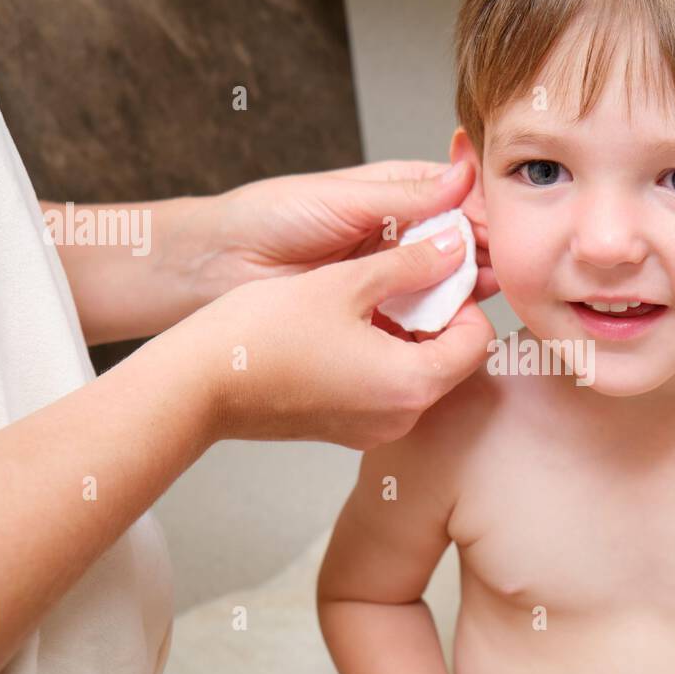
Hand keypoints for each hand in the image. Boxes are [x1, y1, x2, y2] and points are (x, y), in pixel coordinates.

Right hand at [162, 226, 493, 448]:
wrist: (196, 387)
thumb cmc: (263, 335)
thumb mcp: (346, 282)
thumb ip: (412, 262)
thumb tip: (456, 243)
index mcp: (413, 385)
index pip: (478, 339)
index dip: (463, 298)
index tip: (433, 270)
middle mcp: (402, 417)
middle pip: (452, 359)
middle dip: (438, 315)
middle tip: (404, 277)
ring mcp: (374, 430)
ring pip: (419, 374)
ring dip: (408, 334)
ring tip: (369, 297)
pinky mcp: (347, 430)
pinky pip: (386, 390)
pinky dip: (382, 357)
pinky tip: (345, 326)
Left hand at [177, 160, 497, 302]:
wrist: (216, 266)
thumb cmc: (269, 218)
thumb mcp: (344, 199)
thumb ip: (407, 195)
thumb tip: (464, 173)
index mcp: (394, 194)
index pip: (455, 200)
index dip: (481, 214)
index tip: (505, 227)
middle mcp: (397, 236)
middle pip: (456, 246)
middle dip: (481, 254)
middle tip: (508, 264)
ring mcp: (387, 277)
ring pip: (442, 284)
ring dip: (465, 289)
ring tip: (489, 292)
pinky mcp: (374, 315)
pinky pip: (416, 320)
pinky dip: (436, 322)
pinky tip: (455, 322)